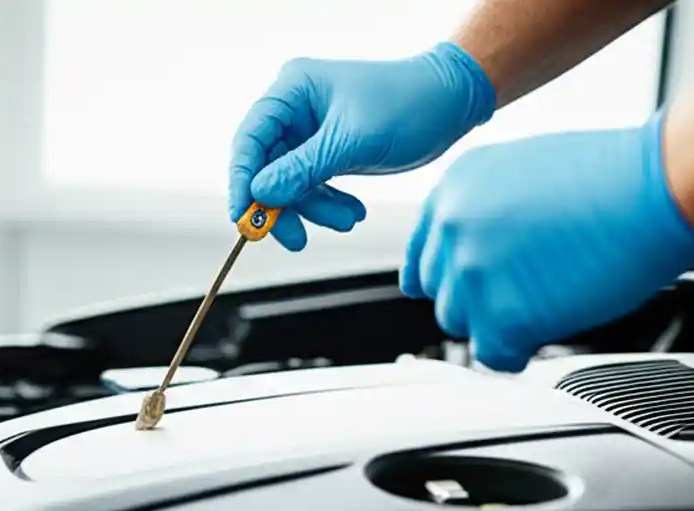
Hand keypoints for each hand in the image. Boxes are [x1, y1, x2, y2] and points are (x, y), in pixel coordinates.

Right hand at [229, 42, 494, 250]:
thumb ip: (302, 170)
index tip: (244, 218)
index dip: (242, 181)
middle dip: (284, 205)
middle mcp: (296, 109)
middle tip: (295, 238)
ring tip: (347, 219)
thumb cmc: (407, 105)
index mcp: (293, 90)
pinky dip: (330, 205)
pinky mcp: (329, 152)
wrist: (452, 104)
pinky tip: (353, 213)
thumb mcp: (351, 142)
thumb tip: (259, 195)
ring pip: (291, 184)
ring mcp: (311, 132)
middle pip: (266, 168)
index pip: (250, 138)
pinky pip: (314, 187)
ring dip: (315, 209)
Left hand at [400, 111, 693, 372]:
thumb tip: (476, 252)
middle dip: (479, 298)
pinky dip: (520, 350)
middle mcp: (453, 228)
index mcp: (454, 189)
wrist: (659, 189)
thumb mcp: (522, 171)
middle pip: (441, 293)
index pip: (423, 257)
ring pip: (462, 325)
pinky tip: (549, 325)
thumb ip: (485, 211)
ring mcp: (473, 273)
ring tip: (546, 300)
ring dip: (500, 322)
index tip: (477, 286)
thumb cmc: (613, 177)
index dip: (453, 277)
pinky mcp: (502, 315)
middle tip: (525, 290)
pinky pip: (494, 355)